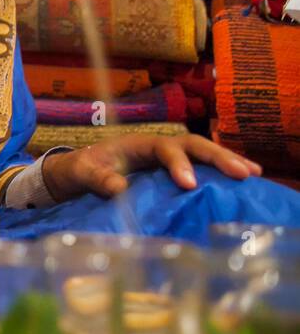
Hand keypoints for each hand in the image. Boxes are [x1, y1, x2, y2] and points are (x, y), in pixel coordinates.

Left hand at [41, 134, 262, 201]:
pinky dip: (220, 174)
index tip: (188, 184)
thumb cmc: (81, 169)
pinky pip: (200, 169)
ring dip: (227, 161)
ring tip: (255, 175)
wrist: (79, 171)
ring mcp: (167, 158)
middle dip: (217, 157)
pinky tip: (243, 184)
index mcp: (137, 144)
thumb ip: (97, 179)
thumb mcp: (82, 173)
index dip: (178, 163)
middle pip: (192, 145)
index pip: (165, 148)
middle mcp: (157, 146)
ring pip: (201, 154)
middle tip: (243, 173)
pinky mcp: (172, 171)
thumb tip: (119, 189)